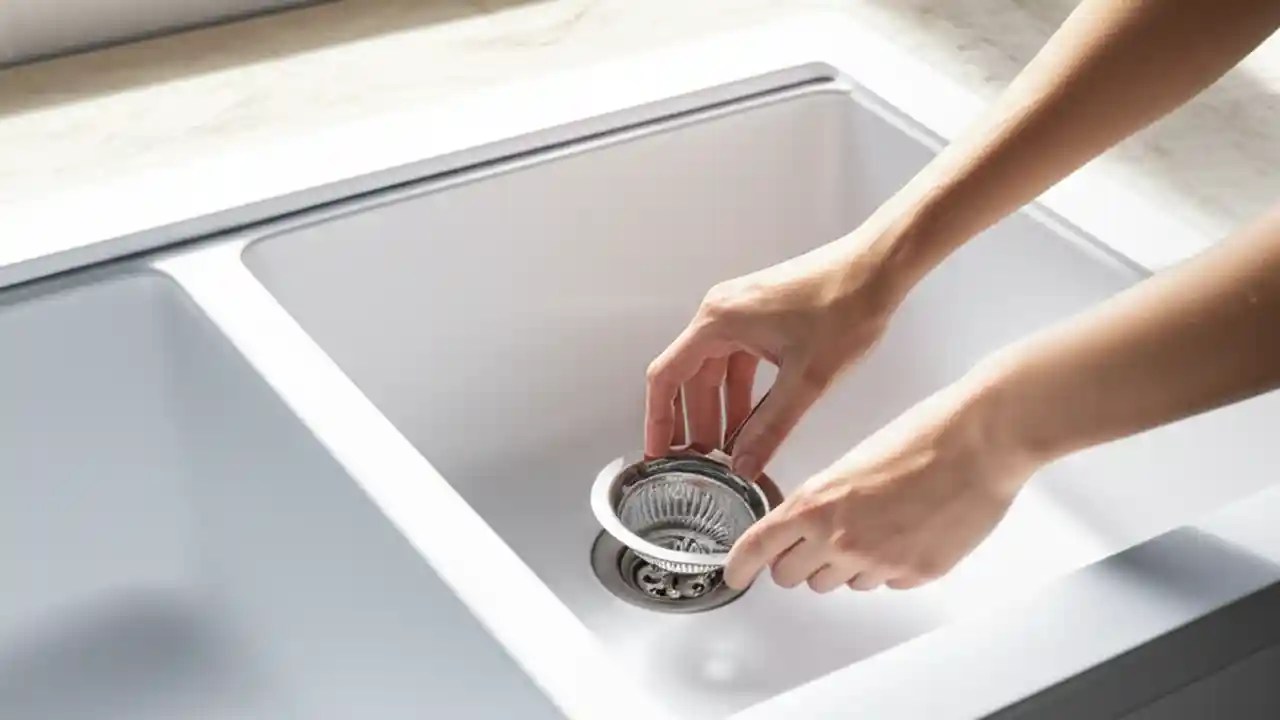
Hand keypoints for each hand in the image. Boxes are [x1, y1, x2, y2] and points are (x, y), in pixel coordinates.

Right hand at [644, 234, 906, 478]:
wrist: (879, 266)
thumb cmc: (846, 304)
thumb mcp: (807, 379)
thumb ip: (770, 428)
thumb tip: (744, 464)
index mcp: (718, 322)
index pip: (666, 376)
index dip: (658, 419)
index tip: (657, 452)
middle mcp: (722, 313)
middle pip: (690, 377)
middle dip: (693, 423)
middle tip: (696, 464)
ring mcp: (742, 313)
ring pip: (716, 371)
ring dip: (719, 411)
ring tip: (724, 453)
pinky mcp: (763, 316)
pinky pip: (739, 361)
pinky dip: (741, 394)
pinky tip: (750, 423)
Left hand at [724, 372, 1039, 591]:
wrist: (981, 442)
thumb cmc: (924, 436)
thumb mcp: (852, 461)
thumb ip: (825, 499)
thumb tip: (813, 524)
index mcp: (817, 502)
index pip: (759, 546)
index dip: (740, 564)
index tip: (733, 573)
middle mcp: (841, 539)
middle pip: (793, 576)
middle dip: (797, 561)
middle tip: (814, 540)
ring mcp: (879, 562)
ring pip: (839, 583)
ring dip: (844, 564)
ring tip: (875, 524)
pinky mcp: (915, 575)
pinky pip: (884, 584)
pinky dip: (888, 566)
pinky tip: (908, 530)